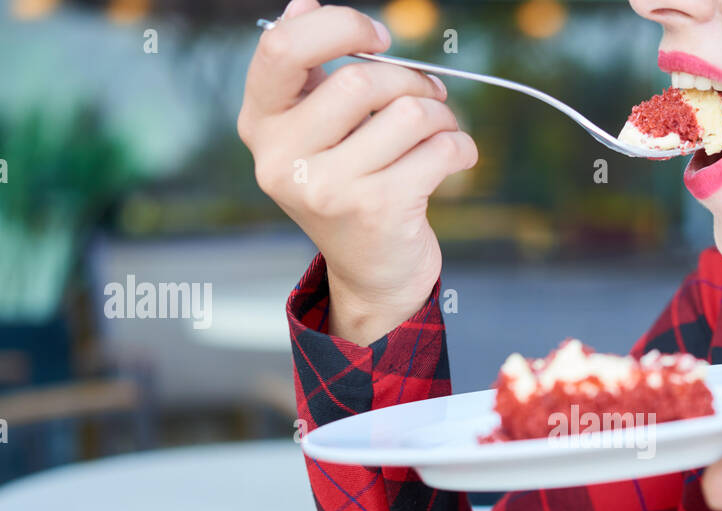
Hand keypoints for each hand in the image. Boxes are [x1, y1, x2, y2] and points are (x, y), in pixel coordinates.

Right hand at [236, 0, 477, 343]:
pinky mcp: (377, 210)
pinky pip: (440, 150)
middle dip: (410, 79)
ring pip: (407, 113)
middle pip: (359, 79)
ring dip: (440, 114)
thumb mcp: (318, 134)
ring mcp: (327, 189)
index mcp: (261, 126)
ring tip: (441, 130)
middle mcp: (282, 159)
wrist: (373, 273)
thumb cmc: (351, 188)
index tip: (378, 37)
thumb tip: (305, 3)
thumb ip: (310, 74)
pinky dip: (461, 147)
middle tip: (429, 93)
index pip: (281, 48)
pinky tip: (456, 157)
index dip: (339, 26)